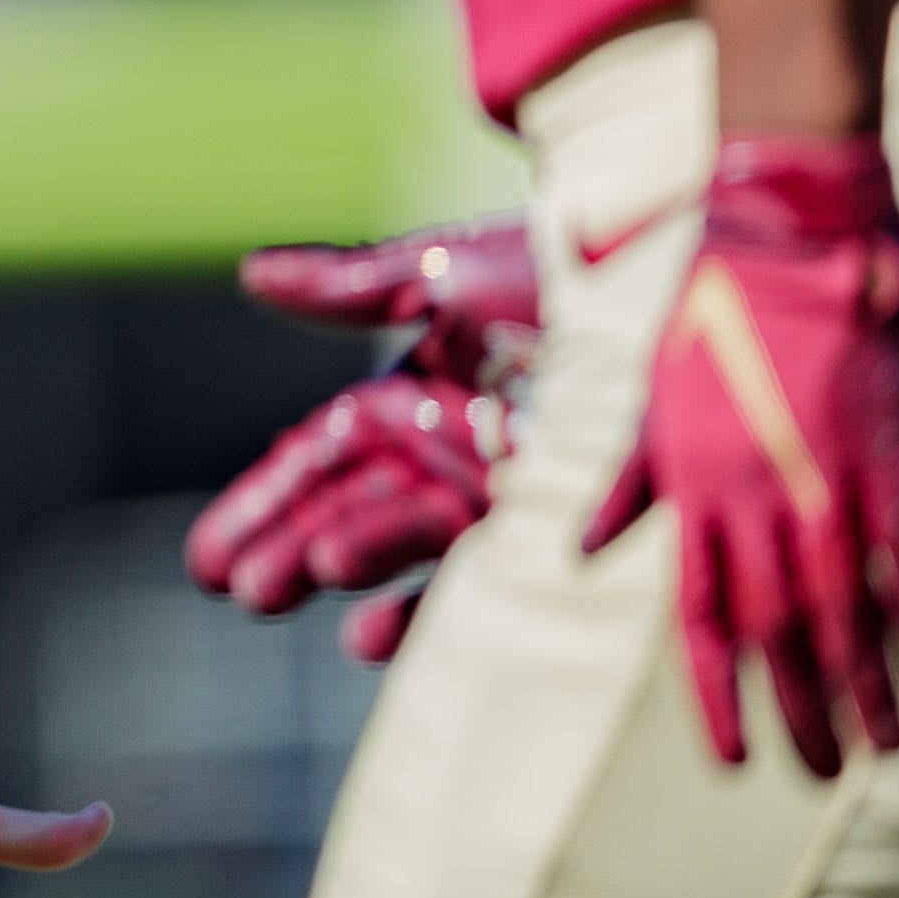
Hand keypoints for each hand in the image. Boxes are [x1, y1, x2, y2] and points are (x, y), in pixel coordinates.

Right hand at [190, 217, 535, 663]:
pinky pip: (496, 577)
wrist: (692, 277)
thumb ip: (353, 288)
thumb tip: (249, 274)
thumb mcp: (450, 270)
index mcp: (414, 398)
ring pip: (411, 542)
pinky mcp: (569, 521)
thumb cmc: (568, 264)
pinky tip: (375, 633)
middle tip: (236, 586)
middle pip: (351, 509)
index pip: (320, 460)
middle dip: (288, 549)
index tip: (207, 558)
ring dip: (351, 565)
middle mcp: (452, 455)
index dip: (263, 504)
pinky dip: (438, 607)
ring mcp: (509, 496)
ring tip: (294, 582)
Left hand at [584, 135, 898, 774]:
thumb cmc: (712, 309)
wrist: (786, 227)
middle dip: (798, 710)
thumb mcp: (653, 397)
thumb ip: (627, 486)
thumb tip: (574, 555)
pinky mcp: (891, 455)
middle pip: (776, 630)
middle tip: (821, 772)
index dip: (715, 695)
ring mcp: (824, 477)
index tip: (730, 762)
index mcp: (690, 484)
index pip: (697, 616)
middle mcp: (752, 493)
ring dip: (867, 686)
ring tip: (887, 749)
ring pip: (846, 608)